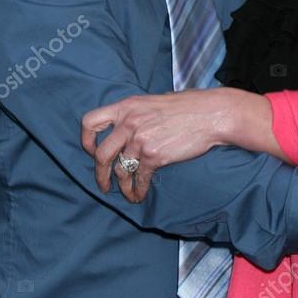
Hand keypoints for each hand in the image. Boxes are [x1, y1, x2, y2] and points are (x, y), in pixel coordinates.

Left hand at [81, 89, 236, 201]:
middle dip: (100, 173)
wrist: (210, 114)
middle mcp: (129, 123)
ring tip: (126, 193)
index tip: (91, 151)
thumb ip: (136, 114)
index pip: (90, 122)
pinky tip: (139, 195)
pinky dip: (137, 191)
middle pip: (100, 154)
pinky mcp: (155, 156)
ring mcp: (140, 140)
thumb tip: (126, 128)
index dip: (86, 140)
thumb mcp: (153, 101)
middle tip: (103, 184)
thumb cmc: (187, 106)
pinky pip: (139, 179)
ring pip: (120, 170)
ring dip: (121, 186)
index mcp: (126, 106)